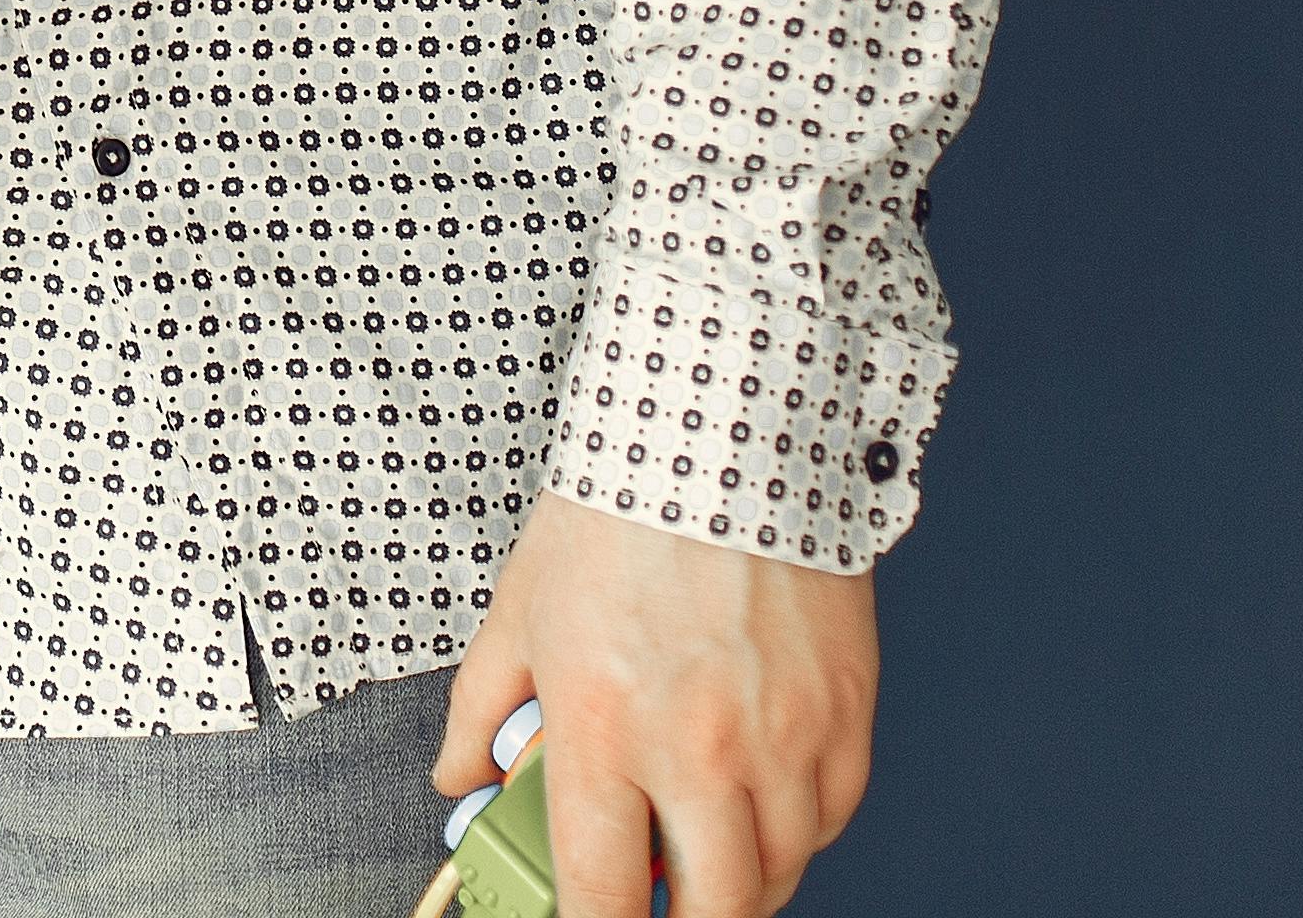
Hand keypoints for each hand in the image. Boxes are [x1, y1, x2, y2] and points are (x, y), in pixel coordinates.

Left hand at [434, 499, 877, 917]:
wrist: (721, 432)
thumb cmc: (617, 513)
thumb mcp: (518, 611)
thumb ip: (481, 709)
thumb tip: (457, 777)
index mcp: (603, 728)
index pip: (603, 893)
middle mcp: (698, 749)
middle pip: (710, 910)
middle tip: (661, 904)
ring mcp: (782, 736)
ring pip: (779, 872)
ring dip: (741, 884)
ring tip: (706, 850)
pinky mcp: (845, 713)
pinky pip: (832, 816)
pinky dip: (799, 831)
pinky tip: (763, 803)